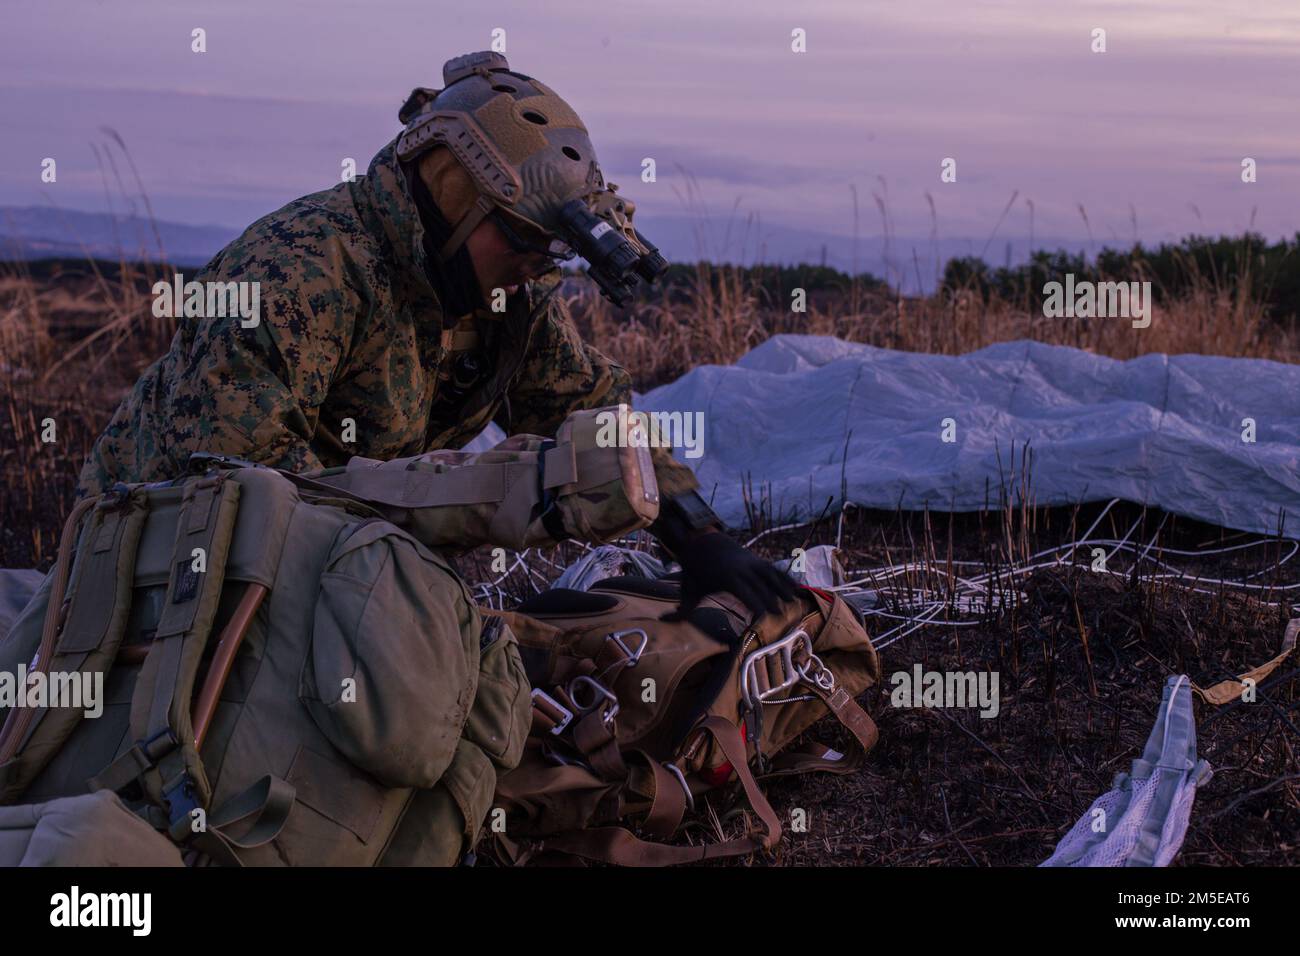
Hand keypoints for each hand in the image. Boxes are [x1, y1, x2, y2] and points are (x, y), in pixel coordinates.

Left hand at [664, 531, 798, 621]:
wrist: (704, 542)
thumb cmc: (697, 570)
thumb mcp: (689, 588)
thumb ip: (681, 608)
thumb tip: (664, 620)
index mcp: (728, 577)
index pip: (745, 593)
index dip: (754, 604)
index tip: (763, 617)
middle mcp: (744, 569)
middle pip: (761, 586)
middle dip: (771, 600)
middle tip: (782, 616)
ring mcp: (753, 563)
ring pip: (771, 576)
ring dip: (783, 588)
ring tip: (794, 602)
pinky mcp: (758, 561)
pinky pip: (775, 570)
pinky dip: (786, 578)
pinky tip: (798, 588)